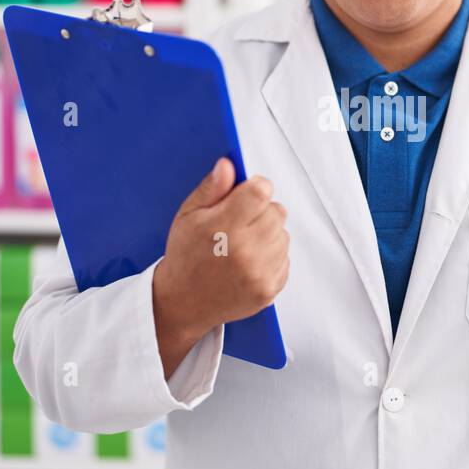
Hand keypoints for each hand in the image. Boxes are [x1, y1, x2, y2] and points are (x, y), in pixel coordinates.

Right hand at [152, 158, 289, 350]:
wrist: (183, 303)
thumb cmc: (185, 256)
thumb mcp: (188, 216)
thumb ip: (211, 189)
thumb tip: (228, 165)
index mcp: (221, 228)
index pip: (261, 192)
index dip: (255, 188)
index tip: (245, 195)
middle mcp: (244, 251)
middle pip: (276, 211)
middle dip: (261, 211)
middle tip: (239, 224)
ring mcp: (258, 273)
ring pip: (283, 234)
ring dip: (268, 235)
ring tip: (242, 245)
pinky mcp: (268, 290)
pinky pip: (285, 258)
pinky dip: (271, 257)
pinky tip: (248, 262)